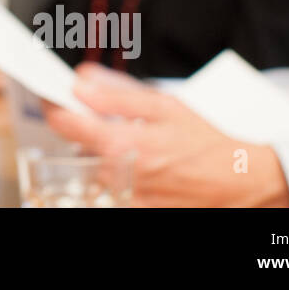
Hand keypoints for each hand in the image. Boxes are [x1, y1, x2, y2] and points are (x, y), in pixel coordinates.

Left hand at [41, 62, 288, 206]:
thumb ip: (117, 94)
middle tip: (96, 112)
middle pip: (73, 147)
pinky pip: (110, 187)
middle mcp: (118, 175)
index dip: (51, 104)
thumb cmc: (205, 142)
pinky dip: (113, 170)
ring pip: (90, 168)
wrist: (240, 182)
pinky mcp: (136, 208)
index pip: (63, 124)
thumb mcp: (164, 106)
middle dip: (79, 127)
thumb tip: (80, 81)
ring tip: (126, 140)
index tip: (48, 93)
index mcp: (122, 144)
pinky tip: (136, 161)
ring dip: (97, 150)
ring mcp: (126, 196)